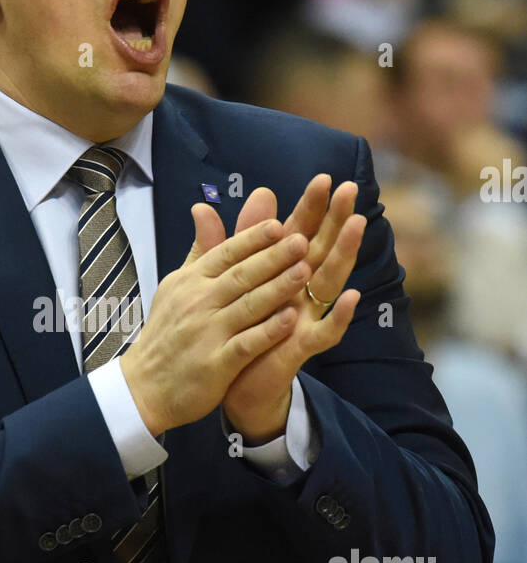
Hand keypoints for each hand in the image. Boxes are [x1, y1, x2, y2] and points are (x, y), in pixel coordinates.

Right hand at [120, 211, 310, 434]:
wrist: (145, 387)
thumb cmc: (166, 334)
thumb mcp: (176, 287)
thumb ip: (199, 251)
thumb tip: (203, 208)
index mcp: (190, 282)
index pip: (225, 254)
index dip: (253, 239)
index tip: (280, 225)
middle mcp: (197, 303)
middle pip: (240, 275)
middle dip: (273, 257)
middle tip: (302, 241)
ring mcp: (206, 334)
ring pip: (247, 306)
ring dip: (277, 288)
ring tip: (305, 271)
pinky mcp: (214, 365)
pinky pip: (245, 344)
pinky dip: (267, 332)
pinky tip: (290, 320)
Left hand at [221, 174, 365, 441]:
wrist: (232, 385)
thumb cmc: (236, 331)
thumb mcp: (225, 284)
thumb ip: (219, 247)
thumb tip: (203, 206)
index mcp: (279, 275)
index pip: (297, 234)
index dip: (310, 208)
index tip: (324, 178)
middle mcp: (298, 293)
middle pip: (320, 249)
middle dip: (336, 219)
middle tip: (351, 188)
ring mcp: (302, 319)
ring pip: (329, 282)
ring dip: (344, 254)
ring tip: (358, 226)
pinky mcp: (299, 348)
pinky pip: (325, 332)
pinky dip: (340, 316)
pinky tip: (352, 297)